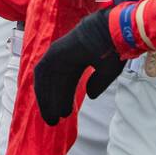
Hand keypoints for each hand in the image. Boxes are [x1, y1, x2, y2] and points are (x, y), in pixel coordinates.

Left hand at [34, 8, 123, 125]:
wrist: (111, 32)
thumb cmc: (113, 49)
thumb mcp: (107, 71)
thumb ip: (97, 83)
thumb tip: (90, 96)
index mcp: (80, 60)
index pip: (67, 83)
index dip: (64, 99)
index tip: (64, 116)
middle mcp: (67, 57)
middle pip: (56, 84)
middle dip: (54, 102)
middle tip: (54, 122)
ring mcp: (59, 53)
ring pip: (48, 80)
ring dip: (46, 99)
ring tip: (51, 119)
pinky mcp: (54, 51)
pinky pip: (42, 72)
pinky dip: (42, 88)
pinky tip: (45, 104)